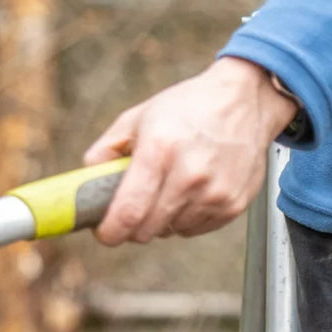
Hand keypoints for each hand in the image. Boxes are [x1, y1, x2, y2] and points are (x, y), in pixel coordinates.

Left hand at [83, 56, 297, 244]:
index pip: (127, 214)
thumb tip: (85, 182)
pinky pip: (196, 229)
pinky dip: (187, 217)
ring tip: (171, 185)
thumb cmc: (190, 106)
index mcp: (159, 151)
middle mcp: (189, 175)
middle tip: (135, 203)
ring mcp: (214, 193)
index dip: (109, 231)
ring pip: (171, 231)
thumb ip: (105, 150)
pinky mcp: (233, 204)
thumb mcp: (139, 117)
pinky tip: (193, 188)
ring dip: (163, 218)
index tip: (104, 231)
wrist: (246, 100)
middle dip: (133, 223)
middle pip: (146, 230)